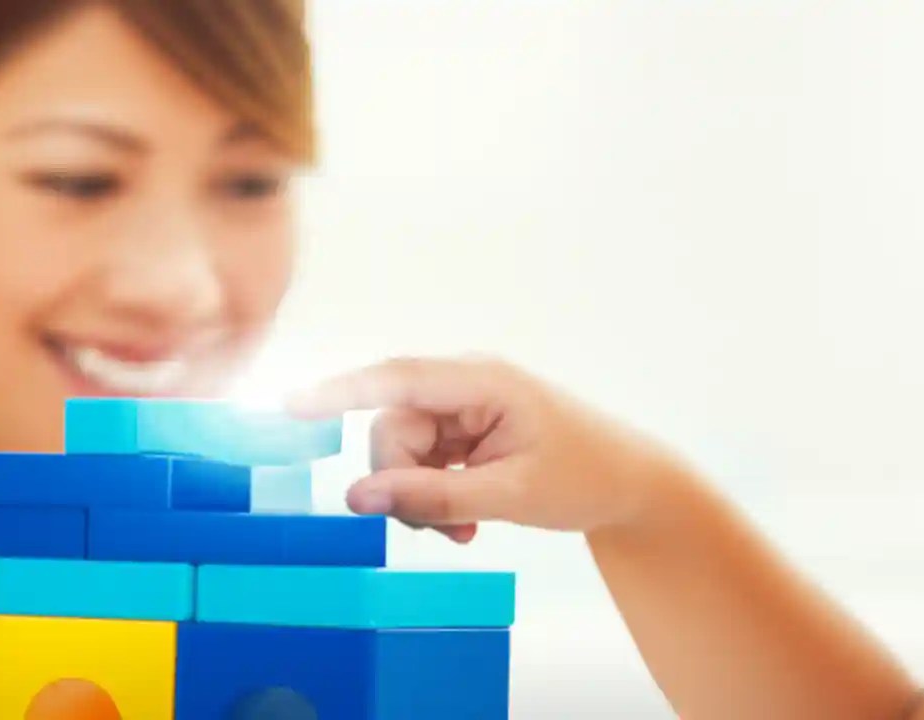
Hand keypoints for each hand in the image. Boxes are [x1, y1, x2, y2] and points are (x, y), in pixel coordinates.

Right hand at [288, 357, 682, 542]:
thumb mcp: (510, 495)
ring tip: (463, 531)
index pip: (397, 378)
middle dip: (401, 483)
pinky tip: (465, 524)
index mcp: (483, 380)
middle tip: (439, 529)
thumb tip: (357, 498)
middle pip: (393, 428)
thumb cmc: (586, 477)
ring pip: (402, 452)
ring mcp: (463, 409)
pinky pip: (421, 463)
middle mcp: (465, 386)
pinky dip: (432, 497)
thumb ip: (433, 496)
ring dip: (419, 498)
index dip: (340, 391)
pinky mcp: (464, 433)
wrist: (631, 486)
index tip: (292, 406)